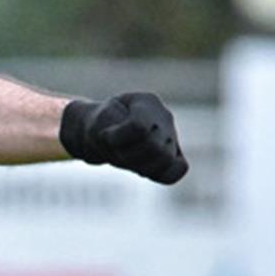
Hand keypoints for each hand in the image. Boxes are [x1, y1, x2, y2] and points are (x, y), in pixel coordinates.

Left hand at [59, 93, 187, 184]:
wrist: (105, 131)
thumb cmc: (101, 127)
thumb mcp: (96, 126)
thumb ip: (111, 133)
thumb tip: (139, 136)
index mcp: (146, 102)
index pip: (138, 127)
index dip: (118, 138)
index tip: (107, 135)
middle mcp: (164, 116)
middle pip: (154, 147)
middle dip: (127, 155)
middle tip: (115, 151)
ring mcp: (172, 134)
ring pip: (165, 159)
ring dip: (139, 165)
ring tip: (126, 158)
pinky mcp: (174, 153)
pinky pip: (178, 170)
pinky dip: (158, 174)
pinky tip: (142, 169)